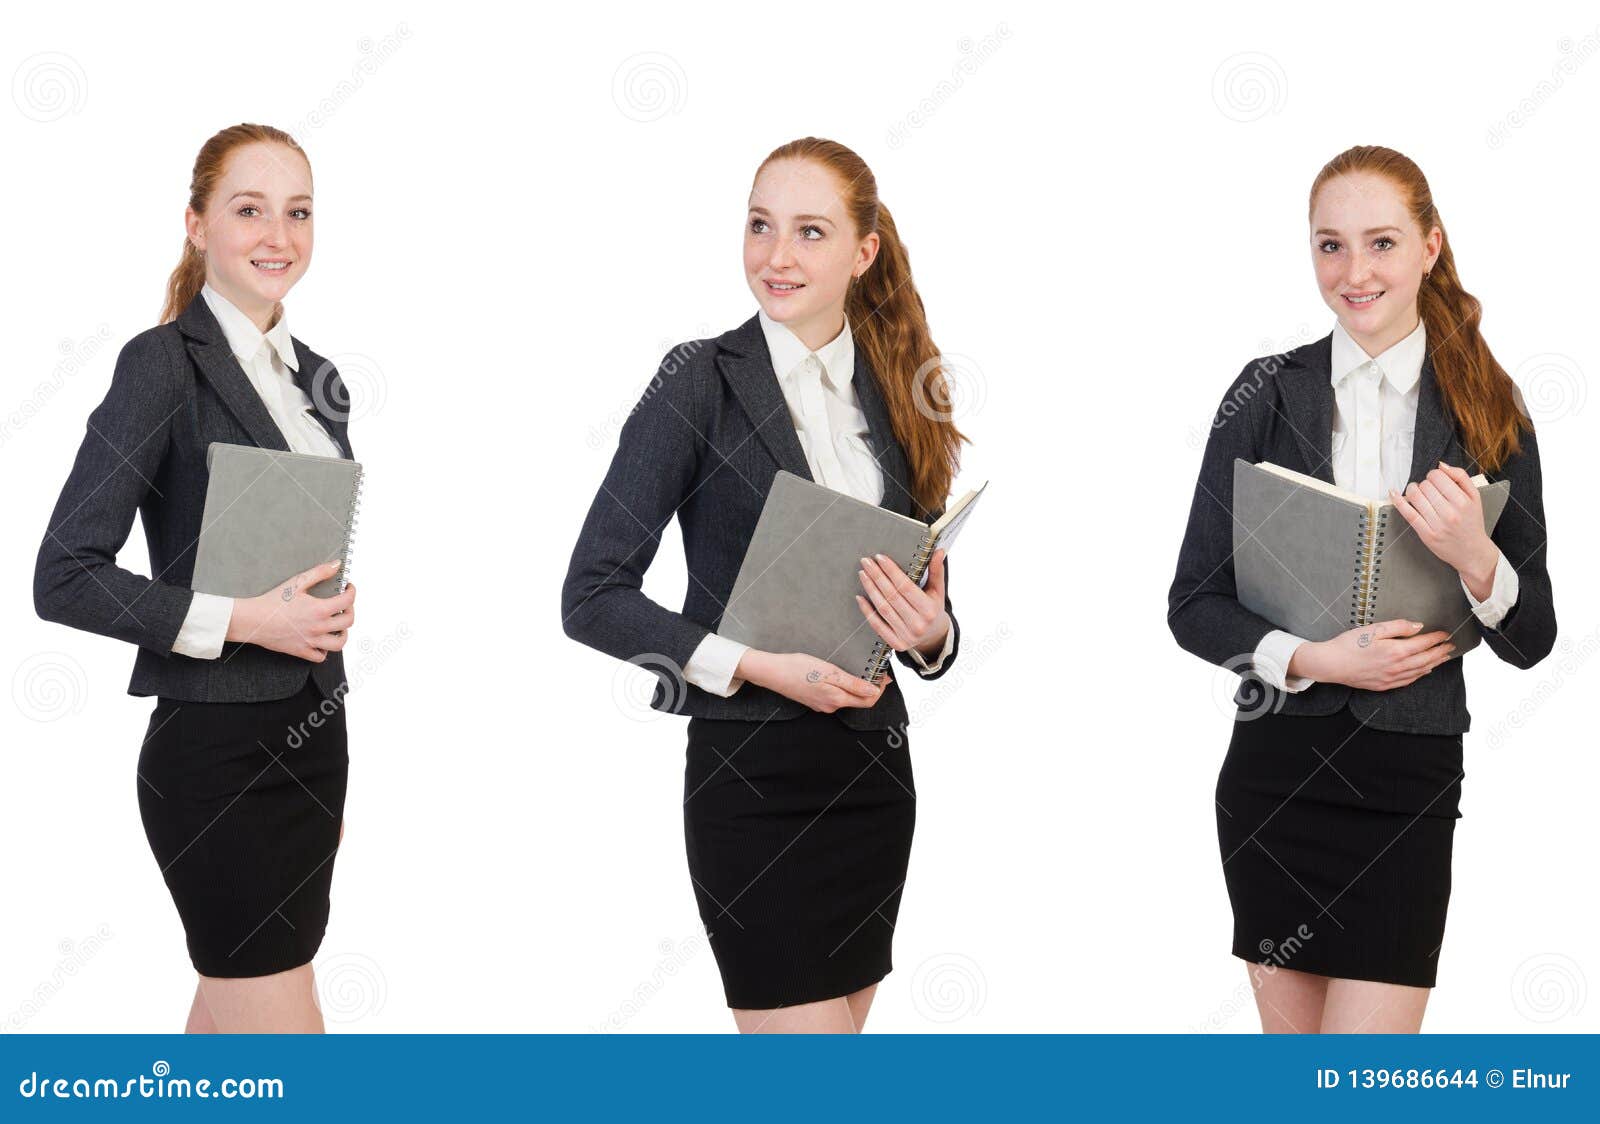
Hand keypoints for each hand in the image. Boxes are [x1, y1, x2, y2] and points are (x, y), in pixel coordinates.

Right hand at [225, 560, 356, 662]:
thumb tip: (336, 565)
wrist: (252, 620)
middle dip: (350, 610)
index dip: (352, 592)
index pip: (348, 601)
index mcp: (319, 610)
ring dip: (343, 633)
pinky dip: (325, 650)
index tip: (348, 588)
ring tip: (337, 625)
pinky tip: (321, 640)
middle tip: (343, 605)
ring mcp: (311, 641)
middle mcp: (319, 627)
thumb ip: (319, 573)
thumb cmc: (271, 601)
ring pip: (339, 643)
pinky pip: (320, 657)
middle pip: (348, 622)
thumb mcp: (296, 583)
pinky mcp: (301, 651)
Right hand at [735, 650, 888, 712]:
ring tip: (859, 670)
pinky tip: (839, 675)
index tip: (883, 675)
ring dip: (856, 686)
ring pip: (846, 697)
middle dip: (870, 688)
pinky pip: (835, 695)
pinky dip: (843, 687)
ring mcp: (821, 704)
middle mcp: (830, 706)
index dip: (879, 689)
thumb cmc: (797, 669)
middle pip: (859, 700)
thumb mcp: (829, 672)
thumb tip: (873, 690)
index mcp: (836, 700)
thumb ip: (852, 684)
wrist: (771, 672)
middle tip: (875, 671)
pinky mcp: (814, 699)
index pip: (868, 700)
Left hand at [854, 548, 950, 660]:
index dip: (891, 571)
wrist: (934, 637)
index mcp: (929, 610)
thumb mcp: (938, 591)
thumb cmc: (933, 609)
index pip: (906, 587)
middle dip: (877, 577)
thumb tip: (938, 551)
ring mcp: (906, 636)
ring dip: (870, 589)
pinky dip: (867, 611)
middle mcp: (918, 624)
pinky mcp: (896, 644)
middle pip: (892, 596)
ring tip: (863, 574)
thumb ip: (937, 571)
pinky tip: (860, 597)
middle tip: (866, 562)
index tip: (880, 558)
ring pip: (883, 609)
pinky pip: (877, 625)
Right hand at [1290, 618, 1455, 690]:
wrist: (1331, 664)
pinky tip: (1424, 671)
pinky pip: (1409, 681)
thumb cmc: (1348, 645)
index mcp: (1396, 651)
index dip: (1436, 638)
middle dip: (1440, 652)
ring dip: (1434, 664)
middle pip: (1426, 659)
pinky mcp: (1384, 685)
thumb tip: (1418, 626)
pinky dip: (1420, 675)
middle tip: (1451, 646)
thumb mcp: (1373, 629)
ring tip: (1443, 658)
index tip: (1445, 634)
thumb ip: (1398, 626)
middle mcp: (1398, 667)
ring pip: (1420, 671)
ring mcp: (1392, 678)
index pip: (1423, 643)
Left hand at [1389, 462, 1498, 587]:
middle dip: (1424, 484)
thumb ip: (1461, 477)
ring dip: (1412, 490)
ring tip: (1416, 492)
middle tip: (1428, 490)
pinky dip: (1399, 501)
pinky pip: (1408, 514)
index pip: (1438, 477)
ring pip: (1415, 496)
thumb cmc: (1472, 522)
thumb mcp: (1475, 497)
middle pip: (1425, 485)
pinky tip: (1393, 493)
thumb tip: (1441, 465)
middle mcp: (1451, 513)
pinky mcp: (1426, 534)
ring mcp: (1437, 524)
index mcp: (1463, 501)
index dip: (1434, 475)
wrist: (1472, 551)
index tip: (1435, 480)